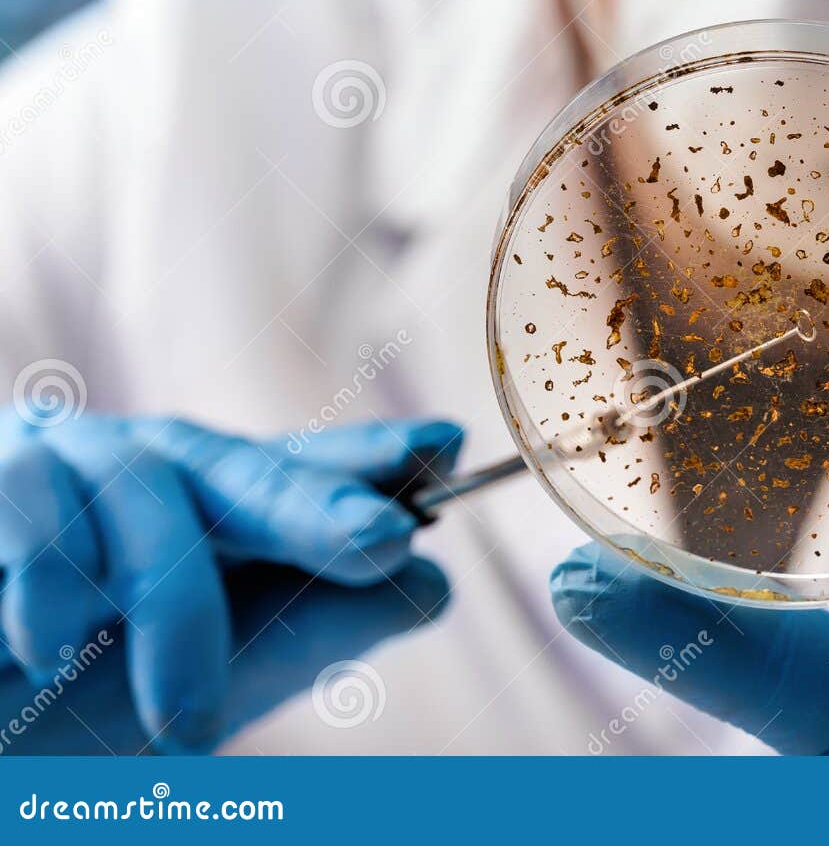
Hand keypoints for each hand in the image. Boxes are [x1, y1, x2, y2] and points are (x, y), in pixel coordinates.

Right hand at [0, 414, 459, 753]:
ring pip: (151, 490)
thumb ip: (312, 632)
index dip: (369, 455)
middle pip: (243, 468)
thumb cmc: (60, 724)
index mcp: (204, 514)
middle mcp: (139, 474)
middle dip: (317, 504)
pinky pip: (34, 502)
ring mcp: (58, 464)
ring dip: (175, 609)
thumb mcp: (203, 688)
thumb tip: (432, 583)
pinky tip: (47, 649)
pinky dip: (52, 583)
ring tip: (179, 720)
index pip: (299, 471)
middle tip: (384, 536)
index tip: (445, 445)